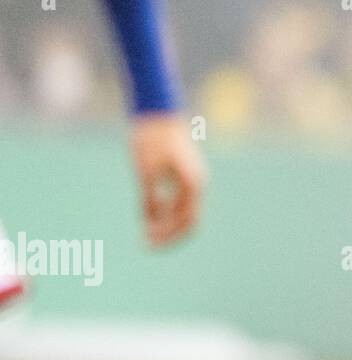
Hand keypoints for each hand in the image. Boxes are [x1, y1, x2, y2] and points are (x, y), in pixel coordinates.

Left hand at [131, 113, 205, 247]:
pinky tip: (149, 216)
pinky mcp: (183, 174)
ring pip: (184, 211)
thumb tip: (150, 222)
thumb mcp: (146, 172)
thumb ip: (150, 199)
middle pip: (189, 219)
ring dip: (167, 224)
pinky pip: (179, 200)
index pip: (186, 220)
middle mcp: (197, 183)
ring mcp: (191, 179)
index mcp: (192, 184)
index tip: (148, 244)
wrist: (157, 115)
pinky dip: (166, 211)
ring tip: (146, 233)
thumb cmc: (151, 141)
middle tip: (147, 244)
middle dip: (170, 234)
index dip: (168, 236)